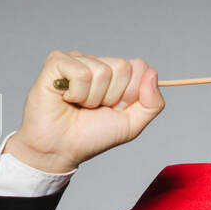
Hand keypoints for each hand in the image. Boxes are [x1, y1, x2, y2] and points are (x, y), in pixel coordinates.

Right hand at [6, 51, 164, 172]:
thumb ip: (152, 103)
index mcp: (116, 76)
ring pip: (102, 71)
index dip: (131, 93)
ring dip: (92, 98)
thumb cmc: (92, 136)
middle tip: (94, 108)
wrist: (61, 149)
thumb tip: (153, 73)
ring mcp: (77, 61)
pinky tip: (66, 98)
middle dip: (112, 96)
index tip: (116, 108)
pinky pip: (81, 73)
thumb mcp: (132, 125)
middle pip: (123, 67)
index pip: (139, 67)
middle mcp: (97, 64)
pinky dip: (77, 93)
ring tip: (79, 105)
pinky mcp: (57, 62)